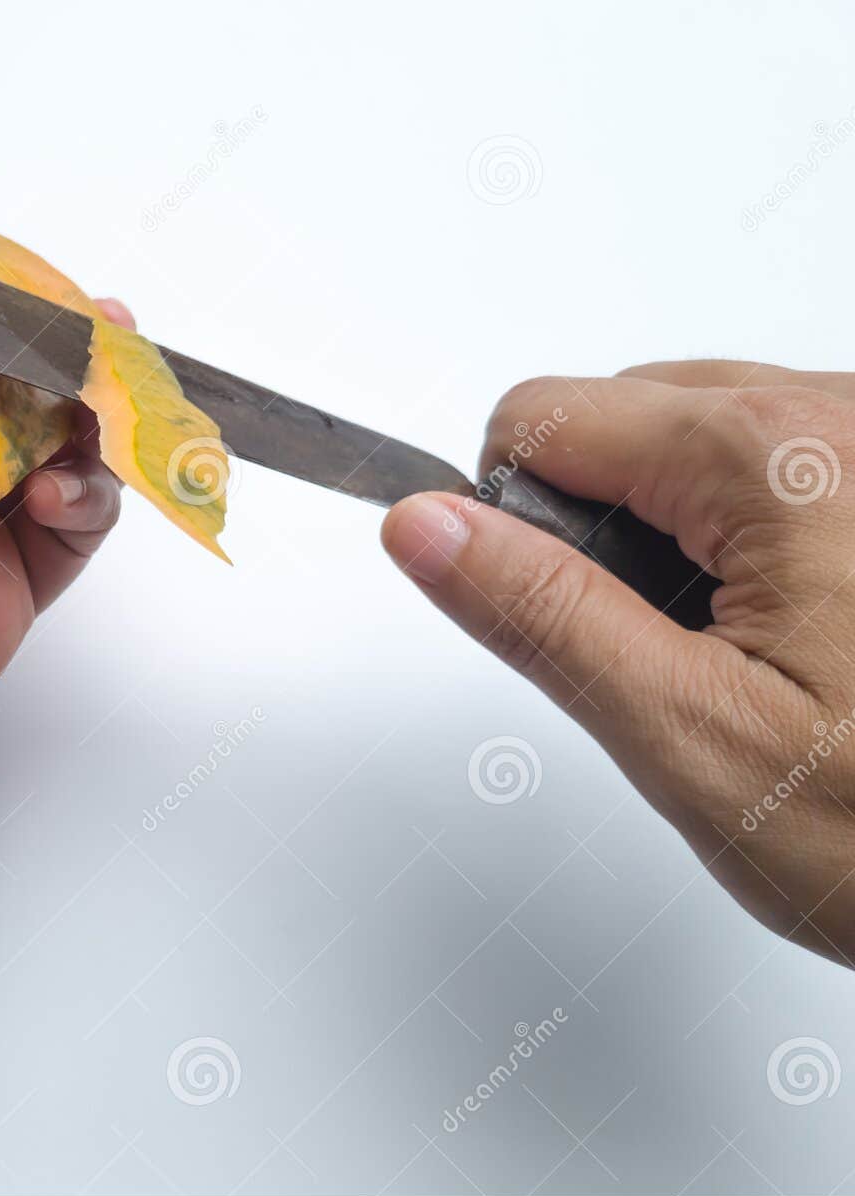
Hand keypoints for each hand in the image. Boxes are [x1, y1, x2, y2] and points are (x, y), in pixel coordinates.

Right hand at [380, 362, 854, 965]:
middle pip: (622, 414)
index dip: (515, 522)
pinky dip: (757, 531)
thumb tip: (424, 528)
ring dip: (685, 530)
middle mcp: (848, 415)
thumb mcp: (692, 738)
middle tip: (681, 654)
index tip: (575, 617)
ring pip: (700, 435)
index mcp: (774, 461)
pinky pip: (781, 459)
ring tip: (760, 651)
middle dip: (607, 525)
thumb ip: (542, 616)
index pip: (540, 419)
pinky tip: (812, 629)